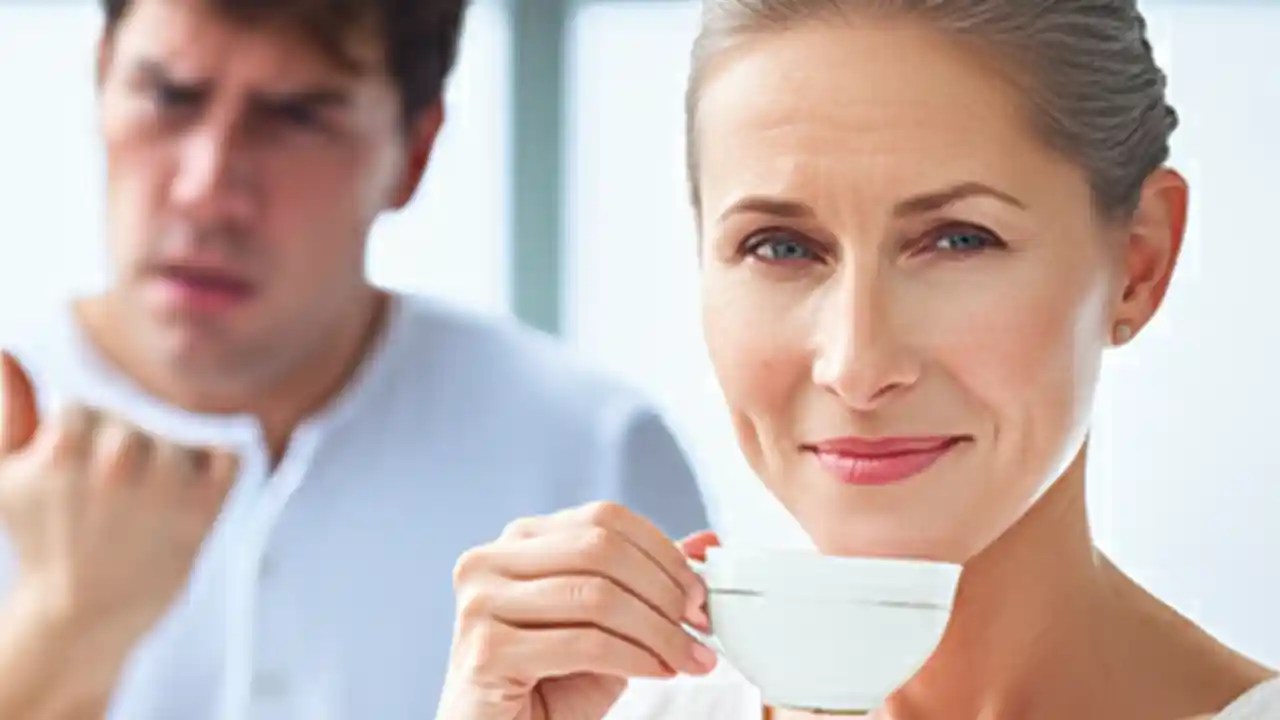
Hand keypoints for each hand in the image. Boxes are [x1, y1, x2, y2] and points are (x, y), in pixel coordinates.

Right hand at [0, 351, 237, 641]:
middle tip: (110, 496)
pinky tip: (185, 492)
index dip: (77, 441)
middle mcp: (122, 458)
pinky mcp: (208, 502)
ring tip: (141, 503)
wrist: (88, 612)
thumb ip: (7, 410)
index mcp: (68, 444)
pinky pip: (225, 452)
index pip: (84, 406)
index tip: (72, 481)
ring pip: (175, 433)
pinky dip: (214, 463)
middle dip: (122, 448)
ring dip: (164, 457)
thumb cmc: (43, 536)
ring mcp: (169, 479)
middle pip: (133, 417)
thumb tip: (6, 350)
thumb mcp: (5, 477)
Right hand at [438, 501, 717, 719]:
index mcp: (519, 540)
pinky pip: (585, 644)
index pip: (605, 518)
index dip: (663, 552)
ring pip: (597, 596)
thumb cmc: (550, 684)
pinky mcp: (486, 650)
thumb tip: (705, 543)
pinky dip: (636, 658)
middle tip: (699, 623)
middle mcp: (490, 560)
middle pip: (601, 549)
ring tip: (688, 656)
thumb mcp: (608, 626)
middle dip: (664, 588)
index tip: (698, 592)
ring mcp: (482, 603)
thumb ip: (646, 582)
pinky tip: (659, 671)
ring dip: (659, 630)